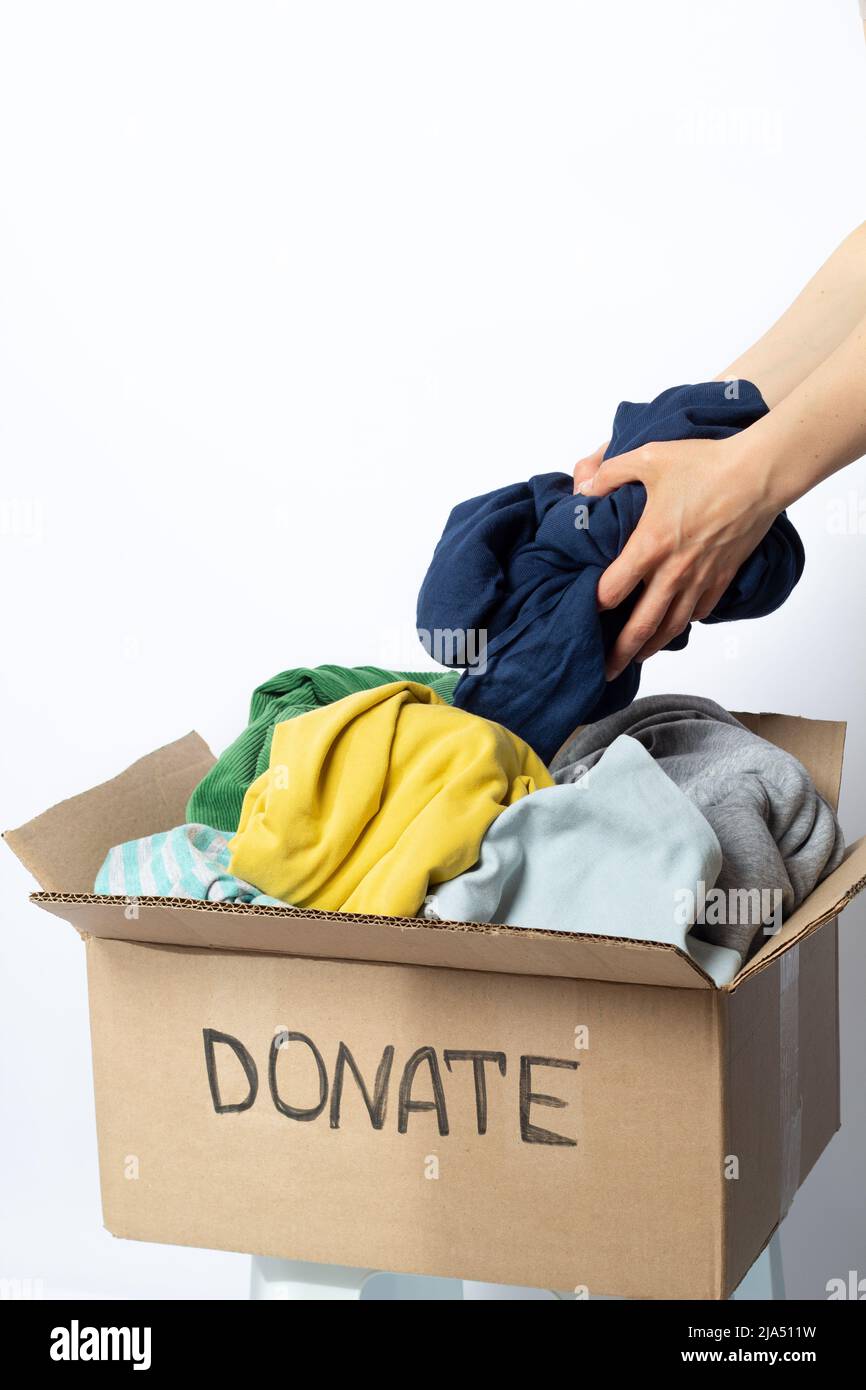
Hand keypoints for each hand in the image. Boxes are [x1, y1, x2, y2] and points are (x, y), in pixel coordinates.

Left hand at [573, 434, 777, 680]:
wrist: (758, 475)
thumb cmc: (706, 464)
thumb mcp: (648, 458)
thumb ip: (609, 473)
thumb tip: (582, 486)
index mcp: (650, 546)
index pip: (612, 590)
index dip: (593, 605)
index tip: (581, 612)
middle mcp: (673, 572)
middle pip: (640, 626)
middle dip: (619, 653)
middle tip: (603, 670)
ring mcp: (700, 579)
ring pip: (671, 627)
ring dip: (650, 647)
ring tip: (635, 658)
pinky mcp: (721, 578)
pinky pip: (699, 613)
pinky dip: (682, 625)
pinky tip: (673, 627)